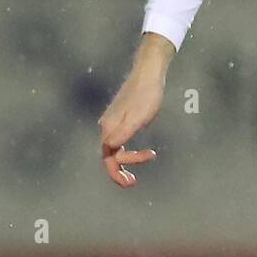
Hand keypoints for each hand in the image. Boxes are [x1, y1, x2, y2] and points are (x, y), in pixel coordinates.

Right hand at [98, 34, 171, 187]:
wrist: (148, 73)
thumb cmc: (146, 94)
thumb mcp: (138, 116)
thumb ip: (124, 132)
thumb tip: (110, 148)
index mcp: (109, 128)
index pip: (109, 157)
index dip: (122, 168)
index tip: (144, 164)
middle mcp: (107, 127)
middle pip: (108, 156)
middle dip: (119, 172)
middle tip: (132, 183)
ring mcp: (113, 123)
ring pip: (113, 150)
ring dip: (124, 163)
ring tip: (135, 174)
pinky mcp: (121, 120)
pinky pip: (119, 142)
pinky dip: (127, 152)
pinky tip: (139, 153)